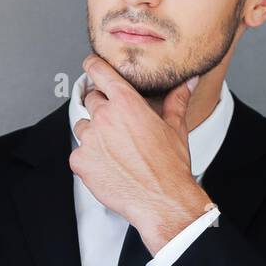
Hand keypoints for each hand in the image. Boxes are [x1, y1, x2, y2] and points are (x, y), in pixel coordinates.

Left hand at [70, 55, 212, 254]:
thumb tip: (187, 84)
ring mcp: (89, 140)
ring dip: (94, 135)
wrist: (161, 201)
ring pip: (83, 127)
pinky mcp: (80, 161)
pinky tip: (108, 167)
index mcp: (126, 103)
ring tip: (115, 151)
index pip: (99, 72)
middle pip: (91, 100)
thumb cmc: (170, 167)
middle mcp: (104, 117)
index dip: (92, 65)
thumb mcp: (175, 128)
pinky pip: (78, 153)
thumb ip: (176, 101)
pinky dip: (88, 159)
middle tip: (117, 127)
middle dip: (101, 109)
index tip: (90, 64)